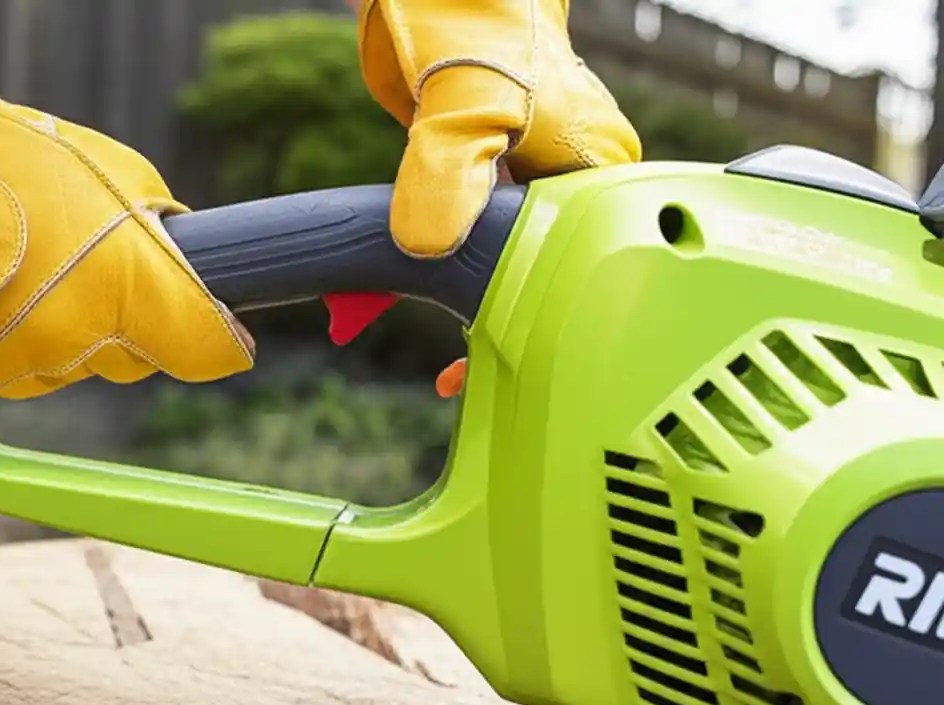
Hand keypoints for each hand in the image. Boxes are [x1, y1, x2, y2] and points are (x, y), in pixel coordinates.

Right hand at [0, 16, 253, 399]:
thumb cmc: (21, 159)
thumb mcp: (120, 176)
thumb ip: (160, 234)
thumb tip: (185, 265)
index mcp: (130, 286)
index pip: (202, 350)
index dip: (220, 344)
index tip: (228, 337)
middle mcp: (81, 335)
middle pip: (135, 362)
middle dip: (132, 327)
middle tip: (100, 271)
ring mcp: (26, 357)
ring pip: (76, 367)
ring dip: (71, 333)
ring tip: (35, 266)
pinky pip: (22, 368)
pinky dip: (20, 340)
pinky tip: (0, 287)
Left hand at [352, 0, 641, 395]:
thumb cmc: (473, 18)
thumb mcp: (465, 101)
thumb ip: (447, 172)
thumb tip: (427, 247)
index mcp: (595, 171)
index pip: (584, 271)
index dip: (542, 325)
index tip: (500, 369)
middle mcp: (565, 182)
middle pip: (540, 278)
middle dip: (498, 328)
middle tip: (458, 381)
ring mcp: (519, 180)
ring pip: (493, 263)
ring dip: (457, 302)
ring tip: (437, 367)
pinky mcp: (474, 175)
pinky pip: (456, 237)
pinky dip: (430, 268)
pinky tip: (397, 301)